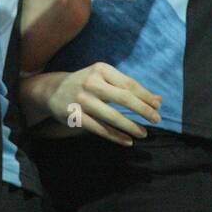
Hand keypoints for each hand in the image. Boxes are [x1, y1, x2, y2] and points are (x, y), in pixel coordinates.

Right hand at [43, 63, 161, 146]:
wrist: (53, 90)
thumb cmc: (87, 84)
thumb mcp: (105, 79)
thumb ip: (130, 88)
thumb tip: (158, 100)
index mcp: (101, 69)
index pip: (129, 84)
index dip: (145, 96)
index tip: (158, 106)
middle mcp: (91, 82)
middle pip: (123, 98)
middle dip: (143, 110)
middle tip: (157, 119)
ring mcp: (82, 100)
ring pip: (112, 116)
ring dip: (131, 126)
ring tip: (144, 133)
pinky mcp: (75, 116)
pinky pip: (100, 129)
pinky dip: (116, 136)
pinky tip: (128, 141)